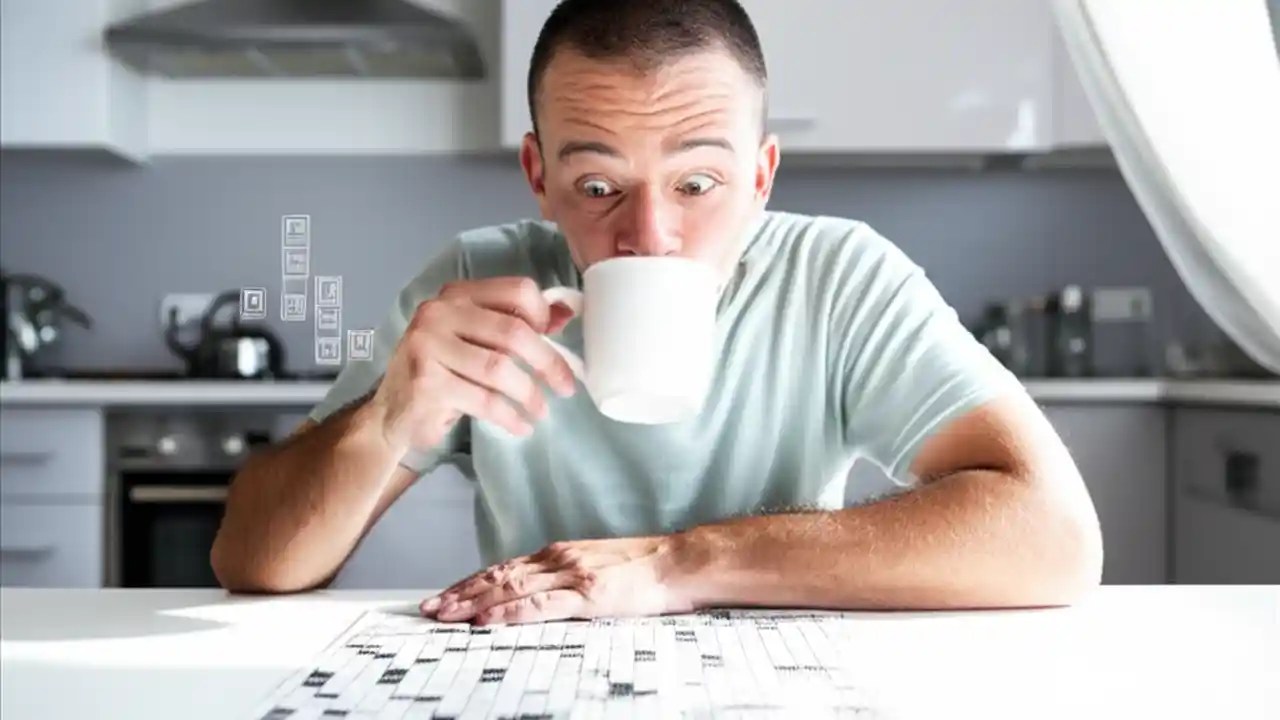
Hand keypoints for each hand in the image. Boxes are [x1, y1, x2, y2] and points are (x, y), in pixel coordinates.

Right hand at [370, 277, 576, 451]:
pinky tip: (521, 425)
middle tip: (565, 386)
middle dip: (547, 362)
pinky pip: (484, 400)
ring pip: (500, 369)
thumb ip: (513, 325)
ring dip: (529, 394)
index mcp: (456, 295)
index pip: (516, 290)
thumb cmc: (440, 374)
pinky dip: (510, 416)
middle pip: (513, 331)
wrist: (391, 414)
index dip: (543, 316)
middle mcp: (438, 313)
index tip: (554, 342)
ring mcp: (429, 347)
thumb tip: (566, 313)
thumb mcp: (474, 341)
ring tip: (540, 410)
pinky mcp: (427, 384)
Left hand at [419, 536, 695, 624]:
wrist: (676, 564)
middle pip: (497, 576)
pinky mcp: (587, 594)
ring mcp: (571, 575)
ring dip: (472, 602)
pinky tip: (487, 619)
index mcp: (558, 554)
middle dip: (459, 593)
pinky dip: (508, 612)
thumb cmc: (640, 569)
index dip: (469, 582)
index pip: (503, 568)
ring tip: (445, 614)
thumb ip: (564, 576)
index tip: (443, 594)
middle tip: (428, 608)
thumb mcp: (594, 566)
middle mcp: (558, 559)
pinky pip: (539, 604)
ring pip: (509, 587)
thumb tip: (533, 593)